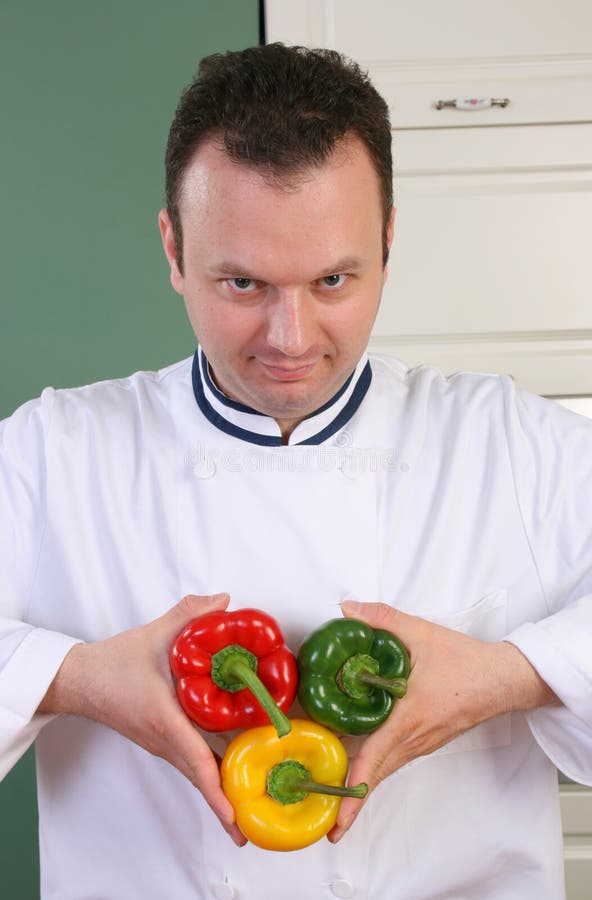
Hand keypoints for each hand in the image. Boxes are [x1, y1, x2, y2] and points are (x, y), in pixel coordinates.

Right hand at [38, 592, 246, 845]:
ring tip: (247, 810)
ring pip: (196, 772)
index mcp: (165, 719)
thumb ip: (190, 614)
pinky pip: (191, 761)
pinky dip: (211, 772)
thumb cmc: (114, 663)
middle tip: (253, 825)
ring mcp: (162, 744)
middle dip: (225, 805)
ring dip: (220, 790)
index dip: (217, 789)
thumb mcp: (155, 633)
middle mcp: (164, 740)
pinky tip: (230, 770)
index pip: (196, 759)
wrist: (80, 680)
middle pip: (200, 779)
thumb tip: (224, 601)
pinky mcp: (162, 741)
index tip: (235, 813)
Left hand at [329, 599, 558, 841]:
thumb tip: (347, 610)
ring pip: (385, 769)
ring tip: (336, 796)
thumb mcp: (420, 633)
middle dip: (351, 801)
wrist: (504, 678)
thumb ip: (381, 619)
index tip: (337, 819)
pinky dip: (375, 767)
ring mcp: (423, 744)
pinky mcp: (427, 741)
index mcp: (410, 719)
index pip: (373, 761)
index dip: (352, 793)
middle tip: (327, 820)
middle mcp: (416, 739)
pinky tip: (360, 761)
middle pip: (376, 776)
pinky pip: (395, 759)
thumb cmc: (467, 661)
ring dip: (362, 784)